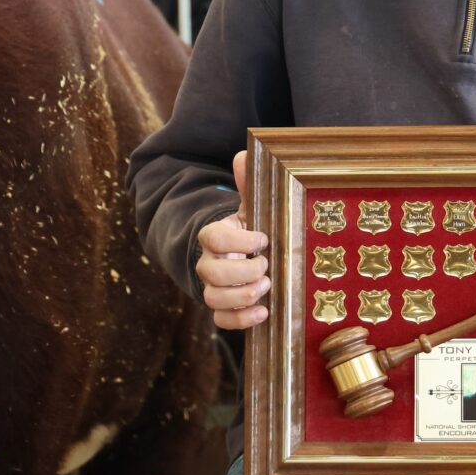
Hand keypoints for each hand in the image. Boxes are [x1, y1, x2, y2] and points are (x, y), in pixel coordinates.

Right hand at [194, 150, 269, 330]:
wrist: (233, 255)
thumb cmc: (246, 229)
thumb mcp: (250, 207)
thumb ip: (248, 185)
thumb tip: (246, 153)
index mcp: (214, 235)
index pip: (212, 237)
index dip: (238, 241)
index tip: (263, 239)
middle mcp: (208, 263)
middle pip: (211, 272)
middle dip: (243, 272)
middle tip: (267, 266)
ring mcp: (213, 287)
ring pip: (213, 298)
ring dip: (243, 295)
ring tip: (267, 286)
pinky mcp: (222, 308)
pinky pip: (221, 321)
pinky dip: (242, 320)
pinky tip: (264, 312)